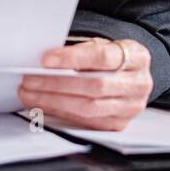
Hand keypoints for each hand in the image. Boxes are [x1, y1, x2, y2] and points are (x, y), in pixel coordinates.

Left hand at [18, 38, 151, 130]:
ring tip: (30, 94)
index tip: (46, 59)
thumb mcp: (103, 46)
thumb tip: (45, 61)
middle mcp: (139, 84)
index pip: (103, 57)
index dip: (72, 58)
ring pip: (89, 107)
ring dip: (54, 101)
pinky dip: (61, 112)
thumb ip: (81, 51)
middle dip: (57, 83)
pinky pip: (86, 121)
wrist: (130, 77)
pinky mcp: (119, 124)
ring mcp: (131, 107)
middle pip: (95, 86)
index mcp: (137, 57)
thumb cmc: (111, 59)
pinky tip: (43, 105)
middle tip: (30, 80)